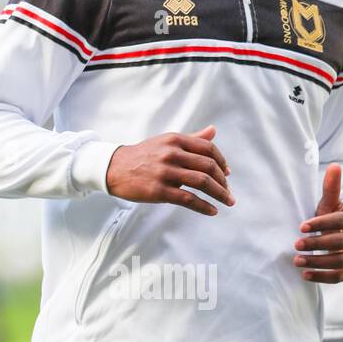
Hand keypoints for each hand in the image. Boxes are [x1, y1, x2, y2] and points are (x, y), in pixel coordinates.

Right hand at [105, 126, 233, 215]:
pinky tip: (212, 211)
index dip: (221, 161)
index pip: (208, 148)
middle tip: (228, 192)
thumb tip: (213, 130)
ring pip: (201, 182)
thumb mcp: (166, 142)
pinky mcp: (159, 191)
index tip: (227, 173)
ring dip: (219, 194)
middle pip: (208, 166)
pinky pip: (188, 199)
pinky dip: (204, 206)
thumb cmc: (143, 155)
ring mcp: (165, 172)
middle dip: (223, 181)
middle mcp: (172, 154)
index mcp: (175, 140)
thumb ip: (191, 138)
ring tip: (227, 201)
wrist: (114, 168)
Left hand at [293, 163, 342, 282]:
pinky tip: (305, 275)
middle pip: (341, 242)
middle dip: (317, 243)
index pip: (340, 220)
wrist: (342, 235)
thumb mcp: (330, 203)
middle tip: (296, 244)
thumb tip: (333, 166)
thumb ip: (331, 187)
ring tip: (297, 260)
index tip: (301, 226)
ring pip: (340, 261)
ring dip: (317, 262)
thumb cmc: (332, 217)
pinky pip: (339, 276)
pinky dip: (322, 277)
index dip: (321, 223)